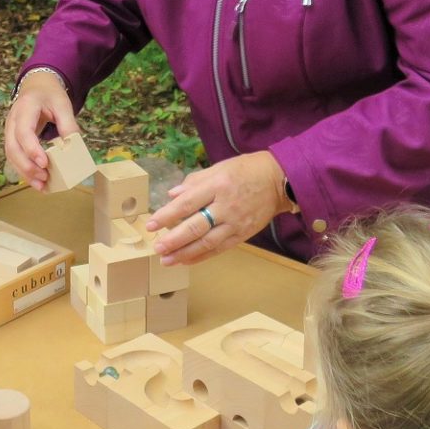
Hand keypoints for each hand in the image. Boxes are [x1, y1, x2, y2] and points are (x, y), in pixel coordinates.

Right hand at [2, 69, 79, 190]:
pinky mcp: (12, 139)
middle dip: (27, 166)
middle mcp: (12, 121)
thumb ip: (68, 123)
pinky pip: (14, 157)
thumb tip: (73, 147)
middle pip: (12, 147)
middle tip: (44, 178)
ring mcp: (9, 130)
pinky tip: (36, 181)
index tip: (45, 163)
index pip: (23, 132)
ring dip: (24, 172)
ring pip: (10, 155)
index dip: (32, 149)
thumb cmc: (50, 94)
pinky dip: (24, 170)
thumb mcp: (62, 104)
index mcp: (25, 108)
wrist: (36, 86)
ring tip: (41, 186)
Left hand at [146, 151, 289, 265]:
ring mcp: (235, 223)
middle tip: (157, 247)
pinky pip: (220, 248)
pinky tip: (187, 261)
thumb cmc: (245, 170)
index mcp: (217, 185)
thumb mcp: (219, 168)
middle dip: (174, 240)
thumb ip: (194, 182)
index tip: (150, 224)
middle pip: (196, 227)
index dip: (167, 215)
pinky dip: (202, 256)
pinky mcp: (243, 234)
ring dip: (185, 253)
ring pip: (207, 242)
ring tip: (167, 260)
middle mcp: (225, 206)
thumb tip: (172, 196)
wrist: (279, 181)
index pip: (187, 203)